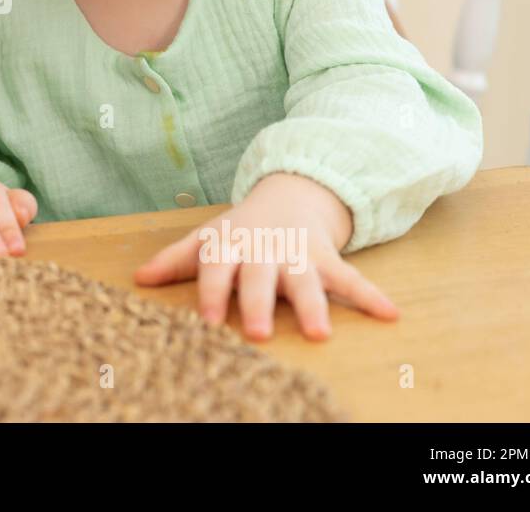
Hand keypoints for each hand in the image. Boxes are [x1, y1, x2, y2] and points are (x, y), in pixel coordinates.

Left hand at [133, 173, 398, 340]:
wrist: (289, 194)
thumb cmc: (241, 229)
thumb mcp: (208, 238)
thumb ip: (176, 260)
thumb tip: (139, 278)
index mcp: (231, 246)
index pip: (216, 269)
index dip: (210, 293)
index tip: (205, 320)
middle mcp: (264, 251)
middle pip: (259, 279)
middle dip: (257, 304)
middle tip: (256, 332)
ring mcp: (298, 254)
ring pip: (305, 281)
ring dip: (314, 306)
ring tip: (320, 333)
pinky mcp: (327, 257)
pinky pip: (351, 277)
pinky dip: (371, 295)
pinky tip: (390, 314)